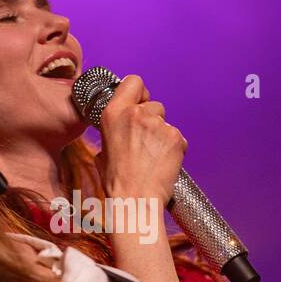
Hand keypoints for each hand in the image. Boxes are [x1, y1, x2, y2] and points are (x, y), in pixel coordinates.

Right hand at [97, 74, 186, 206]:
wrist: (136, 200)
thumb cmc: (118, 181)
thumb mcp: (103, 151)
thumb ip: (114, 131)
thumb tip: (122, 128)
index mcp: (114, 113)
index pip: (134, 81)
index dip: (139, 92)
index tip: (140, 102)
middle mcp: (136, 114)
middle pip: (154, 104)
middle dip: (152, 120)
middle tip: (145, 142)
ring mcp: (158, 125)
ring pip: (166, 122)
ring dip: (162, 135)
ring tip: (153, 157)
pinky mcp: (175, 137)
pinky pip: (177, 137)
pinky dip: (173, 148)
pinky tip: (163, 163)